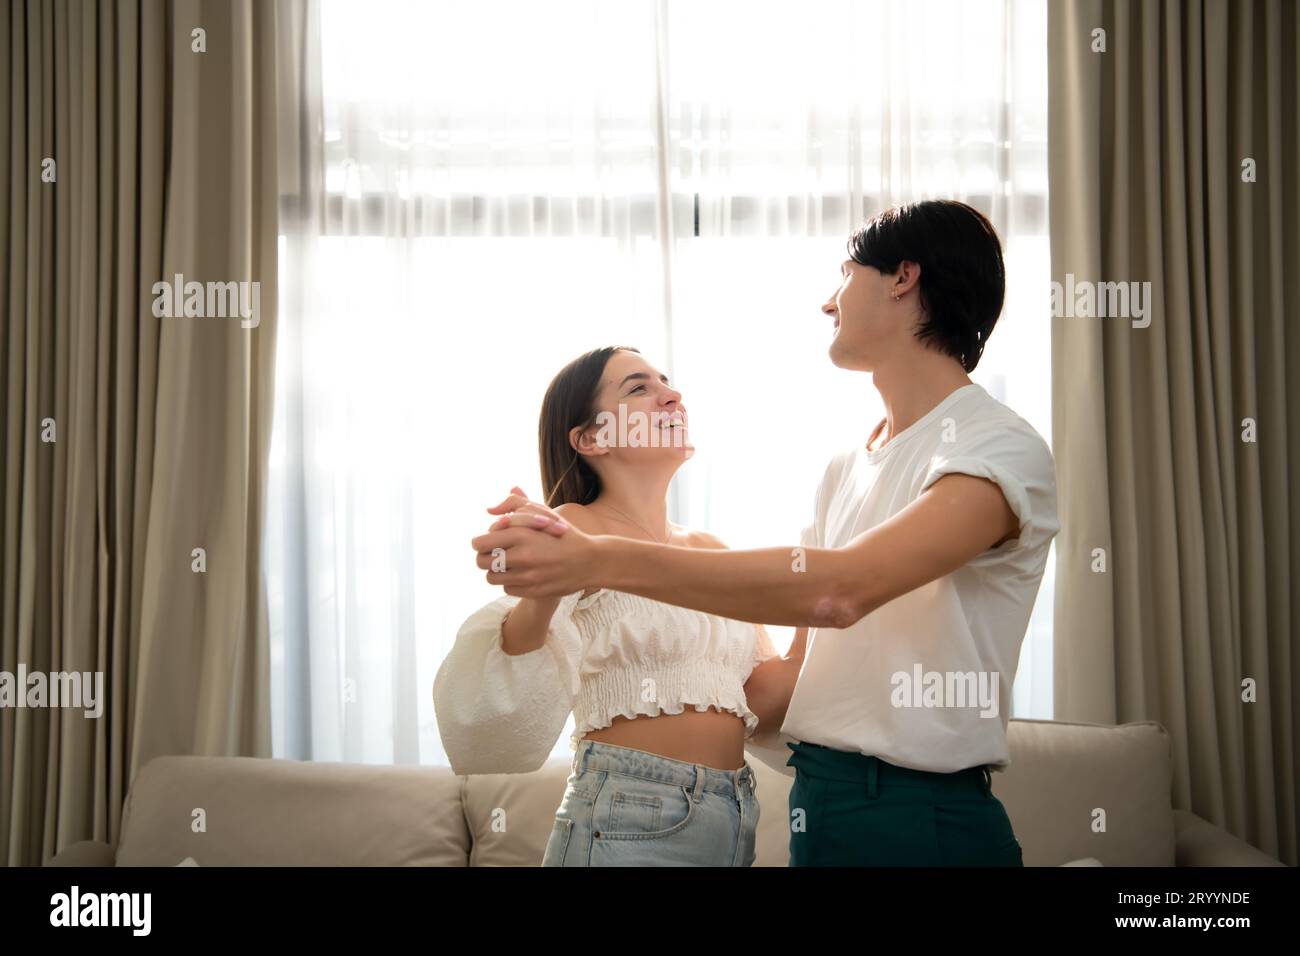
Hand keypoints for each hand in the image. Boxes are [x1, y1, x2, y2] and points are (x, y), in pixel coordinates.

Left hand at [474, 489, 599, 596]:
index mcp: (521, 534)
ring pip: (492, 578)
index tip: (488, 541)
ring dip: (497, 571)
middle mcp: (523, 556)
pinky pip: (507, 589)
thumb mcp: (542, 512)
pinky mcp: (533, 591)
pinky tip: (523, 573)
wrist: (590, 561)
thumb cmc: (563, 533)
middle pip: (481, 562)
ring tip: (509, 563)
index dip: (480, 542)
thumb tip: (489, 510)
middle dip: (485, 557)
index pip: (479, 543)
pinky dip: (511, 582)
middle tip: (495, 553)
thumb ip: (513, 504)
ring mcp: (528, 576)